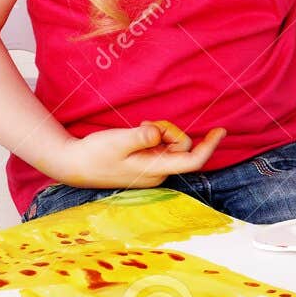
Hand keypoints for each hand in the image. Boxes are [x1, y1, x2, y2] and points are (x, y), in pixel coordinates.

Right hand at [50, 123, 226, 189]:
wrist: (74, 164)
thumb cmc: (95, 154)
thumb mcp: (117, 141)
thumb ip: (141, 137)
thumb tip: (158, 133)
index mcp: (155, 170)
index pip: (192, 161)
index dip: (209, 147)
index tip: (221, 131)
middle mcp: (158, 172)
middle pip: (182, 145)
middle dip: (169, 129)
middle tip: (146, 124)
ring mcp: (153, 168)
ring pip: (172, 143)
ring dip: (161, 131)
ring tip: (139, 129)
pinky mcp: (147, 162)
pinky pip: (162, 144)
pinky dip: (156, 134)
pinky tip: (140, 132)